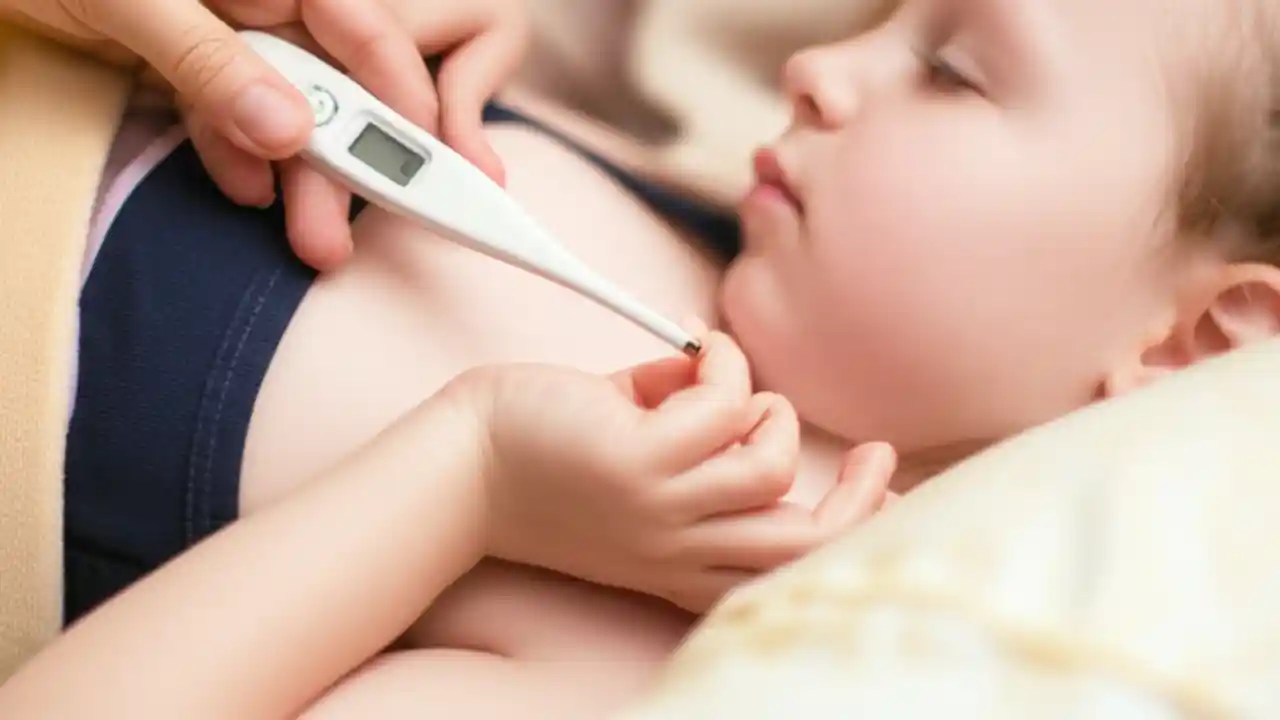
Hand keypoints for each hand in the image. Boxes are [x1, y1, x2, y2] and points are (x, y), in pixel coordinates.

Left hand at [4, 0, 526, 269]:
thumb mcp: (131, 1)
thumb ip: (213, 61)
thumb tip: (291, 132)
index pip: (363, 25)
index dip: (402, 93)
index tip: (427, 158)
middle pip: (332, 79)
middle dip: (354, 159)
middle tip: (365, 225)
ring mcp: (220, 26)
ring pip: (284, 108)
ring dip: (300, 177)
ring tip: (315, 239)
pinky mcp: (183, 57)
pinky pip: (228, 113)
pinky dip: (238, 156)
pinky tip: (248, 192)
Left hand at [456, 333, 892, 611]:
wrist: (456, 472)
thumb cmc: (536, 464)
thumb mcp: (630, 472)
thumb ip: (683, 438)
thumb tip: (714, 373)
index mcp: (679, 562)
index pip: (781, 574)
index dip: (847, 540)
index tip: (882, 497)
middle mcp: (678, 549)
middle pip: (804, 547)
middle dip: (859, 501)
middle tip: (872, 453)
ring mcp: (661, 509)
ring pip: (772, 471)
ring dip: (769, 413)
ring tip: (728, 387)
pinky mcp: (638, 463)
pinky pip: (723, 406)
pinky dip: (724, 365)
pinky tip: (692, 349)